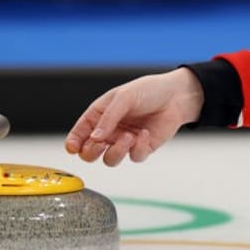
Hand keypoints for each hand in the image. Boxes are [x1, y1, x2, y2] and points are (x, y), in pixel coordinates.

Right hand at [65, 68, 205, 165]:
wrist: (177, 95)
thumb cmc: (149, 90)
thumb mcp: (125, 97)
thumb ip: (108, 117)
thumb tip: (95, 137)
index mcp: (100, 115)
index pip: (80, 132)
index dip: (73, 142)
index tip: (72, 147)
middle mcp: (110, 130)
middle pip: (90, 152)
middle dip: (91, 151)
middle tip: (101, 143)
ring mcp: (125, 141)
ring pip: (110, 159)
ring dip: (117, 150)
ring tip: (129, 136)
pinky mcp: (142, 148)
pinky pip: (134, 157)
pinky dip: (138, 147)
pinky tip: (146, 133)